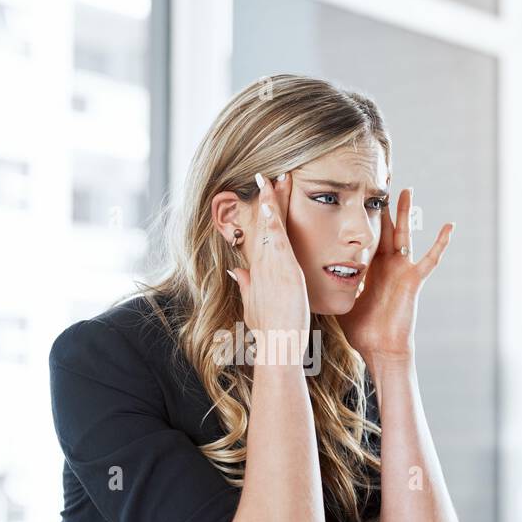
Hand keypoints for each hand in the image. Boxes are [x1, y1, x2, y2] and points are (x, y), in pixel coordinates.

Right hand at [227, 172, 310, 357]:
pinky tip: (272, 206)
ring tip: (274, 177)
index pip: (260, 234)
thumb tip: (236, 270)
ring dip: (272, 203)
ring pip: (271, 228)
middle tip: (269, 174)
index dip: (262, 212)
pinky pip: (278, 243)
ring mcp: (273, 269)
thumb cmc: (270, 331)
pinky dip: (274, 224)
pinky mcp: (284, 274)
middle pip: (264, 225)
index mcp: (258, 271)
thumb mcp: (253, 305)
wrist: (277, 347)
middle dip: (267, 200)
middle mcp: (263, 266)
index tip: (265, 192)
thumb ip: (246, 285)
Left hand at [337, 187, 451, 364]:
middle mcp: (387, 264)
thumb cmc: (361, 328)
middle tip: (379, 179)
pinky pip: (431, 258)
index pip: (364, 234)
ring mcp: (402, 269)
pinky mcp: (413, 279)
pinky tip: (450, 225)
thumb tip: (302, 273)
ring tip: (406, 189)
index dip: (359, 215)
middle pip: (384, 226)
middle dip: (382, 204)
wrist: (379, 348)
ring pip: (404, 234)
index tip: (352, 194)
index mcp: (370, 266)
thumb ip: (328, 282)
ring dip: (406, 212)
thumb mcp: (340, 298)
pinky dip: (441, 243)